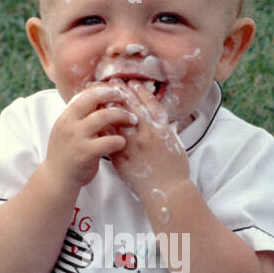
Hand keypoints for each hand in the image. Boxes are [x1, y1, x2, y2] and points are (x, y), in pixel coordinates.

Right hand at [43, 83, 136, 187]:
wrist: (57, 179)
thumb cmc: (67, 154)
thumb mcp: (66, 130)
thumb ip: (78, 117)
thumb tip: (95, 98)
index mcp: (66, 117)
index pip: (85, 94)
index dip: (102, 90)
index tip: (116, 92)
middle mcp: (70, 124)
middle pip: (94, 100)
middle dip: (113, 96)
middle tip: (127, 101)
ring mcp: (77, 138)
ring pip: (104, 117)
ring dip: (122, 115)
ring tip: (132, 120)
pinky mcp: (86, 154)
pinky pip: (109, 141)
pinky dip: (120, 140)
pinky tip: (123, 142)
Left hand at [106, 80, 190, 204]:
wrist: (167, 191)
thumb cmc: (175, 171)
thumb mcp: (176, 145)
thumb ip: (169, 131)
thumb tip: (166, 122)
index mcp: (162, 129)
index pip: (150, 104)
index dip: (141, 92)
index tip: (133, 83)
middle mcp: (148, 133)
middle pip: (133, 107)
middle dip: (122, 92)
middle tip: (113, 81)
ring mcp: (134, 144)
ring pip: (119, 119)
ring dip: (110, 104)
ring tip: (102, 94)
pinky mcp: (123, 156)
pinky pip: (110, 137)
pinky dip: (104, 125)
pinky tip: (96, 117)